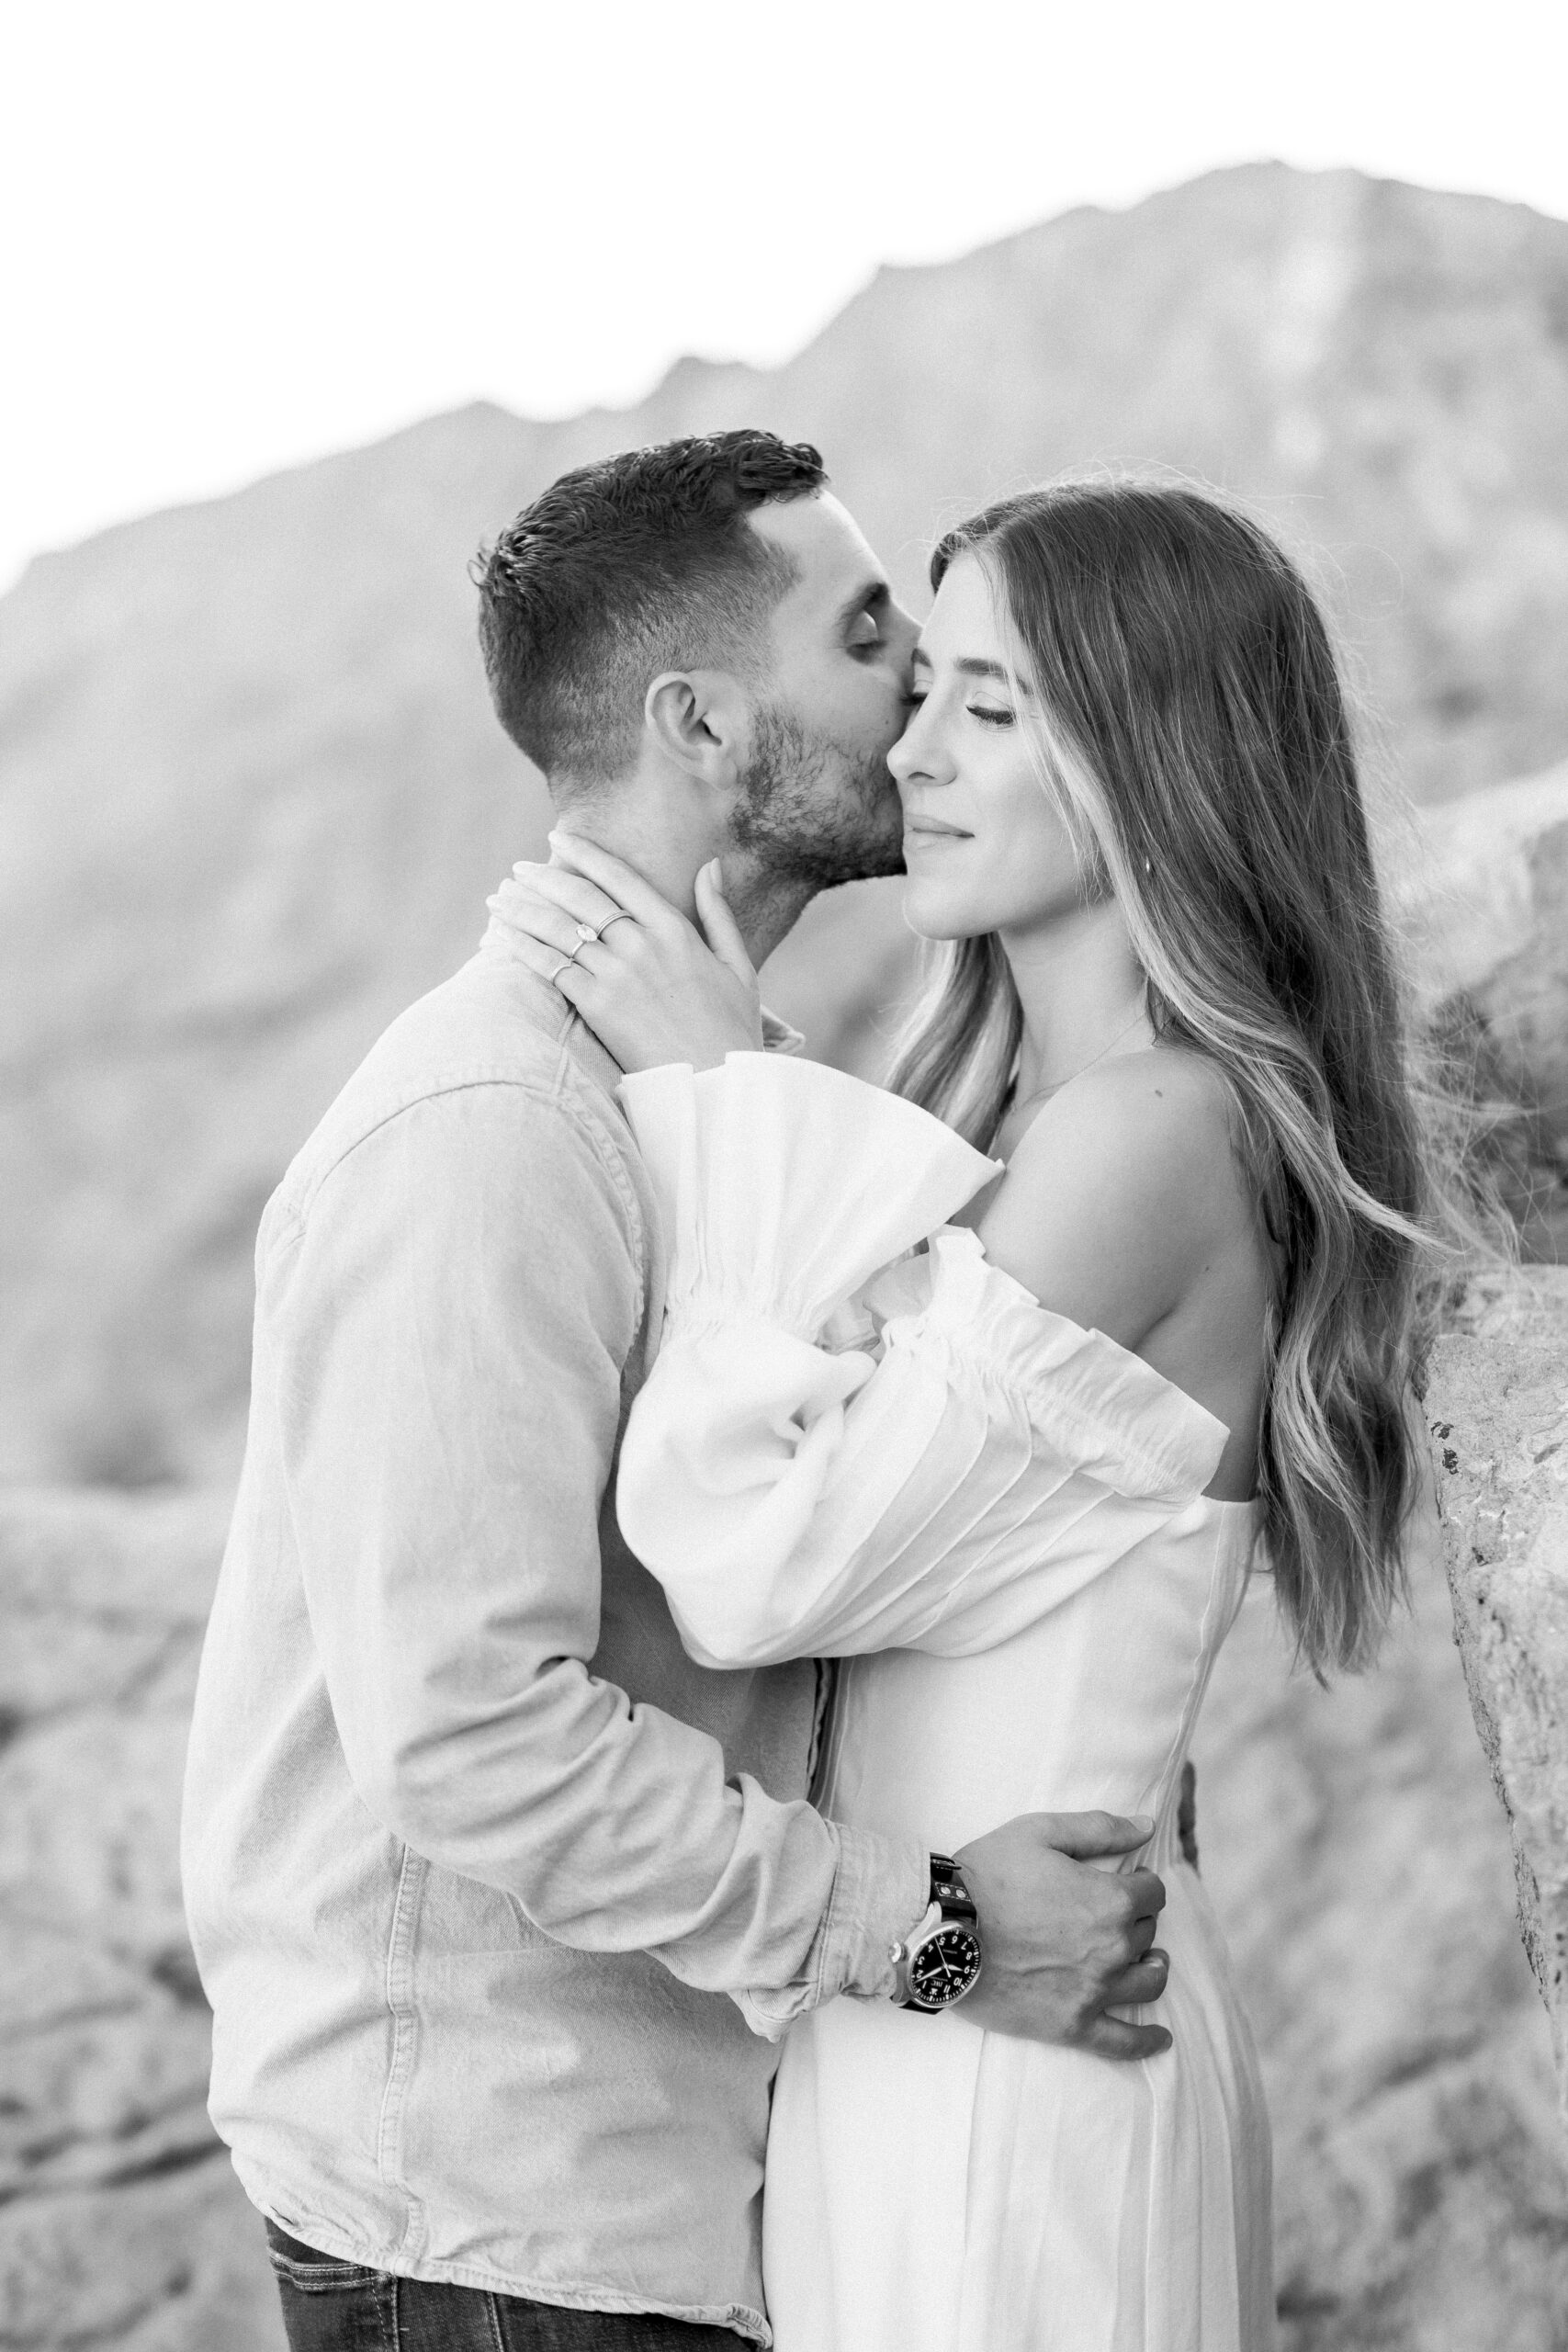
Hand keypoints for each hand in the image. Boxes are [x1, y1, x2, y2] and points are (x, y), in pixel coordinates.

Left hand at [486, 834, 763, 1073]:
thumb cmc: (731, 1029)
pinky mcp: (597, 1006)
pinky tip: (501, 936)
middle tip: (517, 869)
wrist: (716, 1083)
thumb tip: (710, 865)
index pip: (620, 878)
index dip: (584, 854)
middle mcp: (642, 945)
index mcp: (675, 930)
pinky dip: (522, 947)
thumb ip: (719, 913)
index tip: (557, 840)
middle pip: (581, 898)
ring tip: (499, 899)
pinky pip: (551, 967)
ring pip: (558, 929)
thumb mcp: (738, 965)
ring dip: (522, 909)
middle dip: (543, 878)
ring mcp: (617, 975)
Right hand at [954, 1811, 1171, 2060]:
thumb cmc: (988, 1875)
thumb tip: (1147, 1826)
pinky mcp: (1072, 2025)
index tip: (1125, 1882)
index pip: (1152, 1893)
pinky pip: (1123, 2042)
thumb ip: (1100, 1828)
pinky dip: (1147, 2040)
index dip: (1140, 1883)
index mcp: (1111, 1900)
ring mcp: (1095, 1992)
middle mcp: (1113, 1948)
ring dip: (1153, 1968)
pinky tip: (1161, 2038)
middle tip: (1114, 1916)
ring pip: (1148, 1983)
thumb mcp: (1040, 1832)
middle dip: (1136, 1921)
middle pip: (1147, 1934)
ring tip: (1151, 1963)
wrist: (943, 1930)